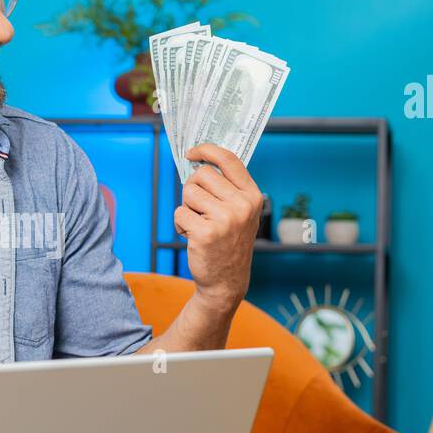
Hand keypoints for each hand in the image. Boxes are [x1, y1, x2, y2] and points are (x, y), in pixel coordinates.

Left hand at [174, 143, 262, 314]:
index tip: (192, 152)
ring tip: (198, 224)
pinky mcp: (205, 233)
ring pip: (188, 193)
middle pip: (202, 175)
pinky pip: (179, 213)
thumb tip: (199, 162)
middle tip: (199, 209)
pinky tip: (192, 236)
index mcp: (252, 196)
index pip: (229, 159)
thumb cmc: (228, 243)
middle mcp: (242, 205)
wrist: (226, 282)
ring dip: (186, 208)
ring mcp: (225, 219)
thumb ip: (227, 188)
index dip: (207, 150)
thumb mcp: (240, 213)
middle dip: (193, 189)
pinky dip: (180, 224)